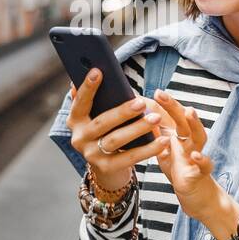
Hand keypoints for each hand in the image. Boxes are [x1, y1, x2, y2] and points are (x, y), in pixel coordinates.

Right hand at [67, 69, 169, 192]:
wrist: (107, 166)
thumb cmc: (106, 131)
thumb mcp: (98, 115)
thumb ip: (97, 99)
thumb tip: (92, 72)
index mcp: (75, 121)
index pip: (79, 102)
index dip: (87, 87)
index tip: (98, 71)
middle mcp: (80, 138)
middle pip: (102, 123)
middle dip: (122, 112)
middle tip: (141, 102)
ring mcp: (92, 155)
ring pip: (116, 140)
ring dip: (137, 128)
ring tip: (155, 118)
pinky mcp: (107, 168)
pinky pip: (130, 158)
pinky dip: (148, 149)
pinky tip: (162, 140)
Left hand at [148, 89, 225, 224]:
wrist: (194, 194)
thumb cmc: (179, 168)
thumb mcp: (163, 148)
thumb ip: (156, 132)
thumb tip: (141, 112)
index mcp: (180, 135)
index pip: (173, 115)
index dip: (165, 104)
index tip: (154, 92)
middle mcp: (190, 142)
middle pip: (185, 121)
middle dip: (174, 107)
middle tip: (161, 94)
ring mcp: (196, 156)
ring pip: (200, 137)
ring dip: (195, 124)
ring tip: (189, 112)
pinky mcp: (200, 174)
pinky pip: (204, 166)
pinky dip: (202, 160)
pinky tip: (196, 156)